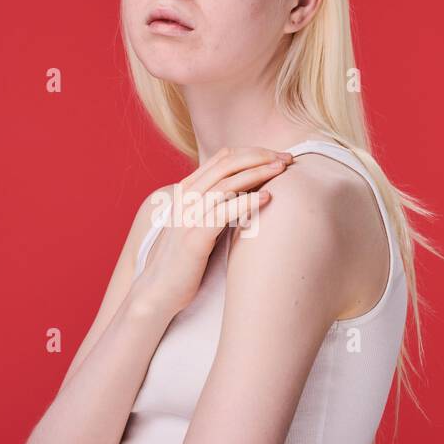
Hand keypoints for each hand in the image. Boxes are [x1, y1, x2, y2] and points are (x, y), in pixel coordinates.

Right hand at [132, 146, 291, 317]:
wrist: (156, 291)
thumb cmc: (181, 260)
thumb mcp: (193, 223)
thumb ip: (210, 205)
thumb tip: (241, 195)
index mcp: (185, 191)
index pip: (221, 158)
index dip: (251, 152)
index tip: (276, 156)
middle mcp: (185, 199)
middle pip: (226, 165)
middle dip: (260, 156)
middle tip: (287, 157)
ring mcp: (188, 218)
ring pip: (226, 184)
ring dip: (258, 172)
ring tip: (282, 169)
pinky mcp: (194, 240)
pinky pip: (224, 213)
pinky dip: (248, 202)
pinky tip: (268, 197)